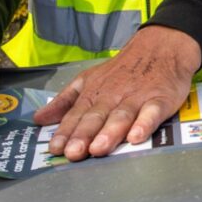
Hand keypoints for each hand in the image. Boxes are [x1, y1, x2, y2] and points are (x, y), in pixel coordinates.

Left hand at [35, 26, 201, 161]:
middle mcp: (113, 96)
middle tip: (73, 153)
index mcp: (94, 93)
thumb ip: (65, 101)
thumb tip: (39, 119)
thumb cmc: (123, 69)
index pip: (76, 114)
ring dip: (109, 133)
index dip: (65, 132)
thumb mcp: (89, 79)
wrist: (161, 47)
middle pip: (96, 117)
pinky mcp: (160, 100)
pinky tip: (136, 137)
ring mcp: (137, 98)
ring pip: (121, 116)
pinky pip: (151, 113)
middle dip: (83, 135)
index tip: (55, 148)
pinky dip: (144, 124)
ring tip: (99, 149)